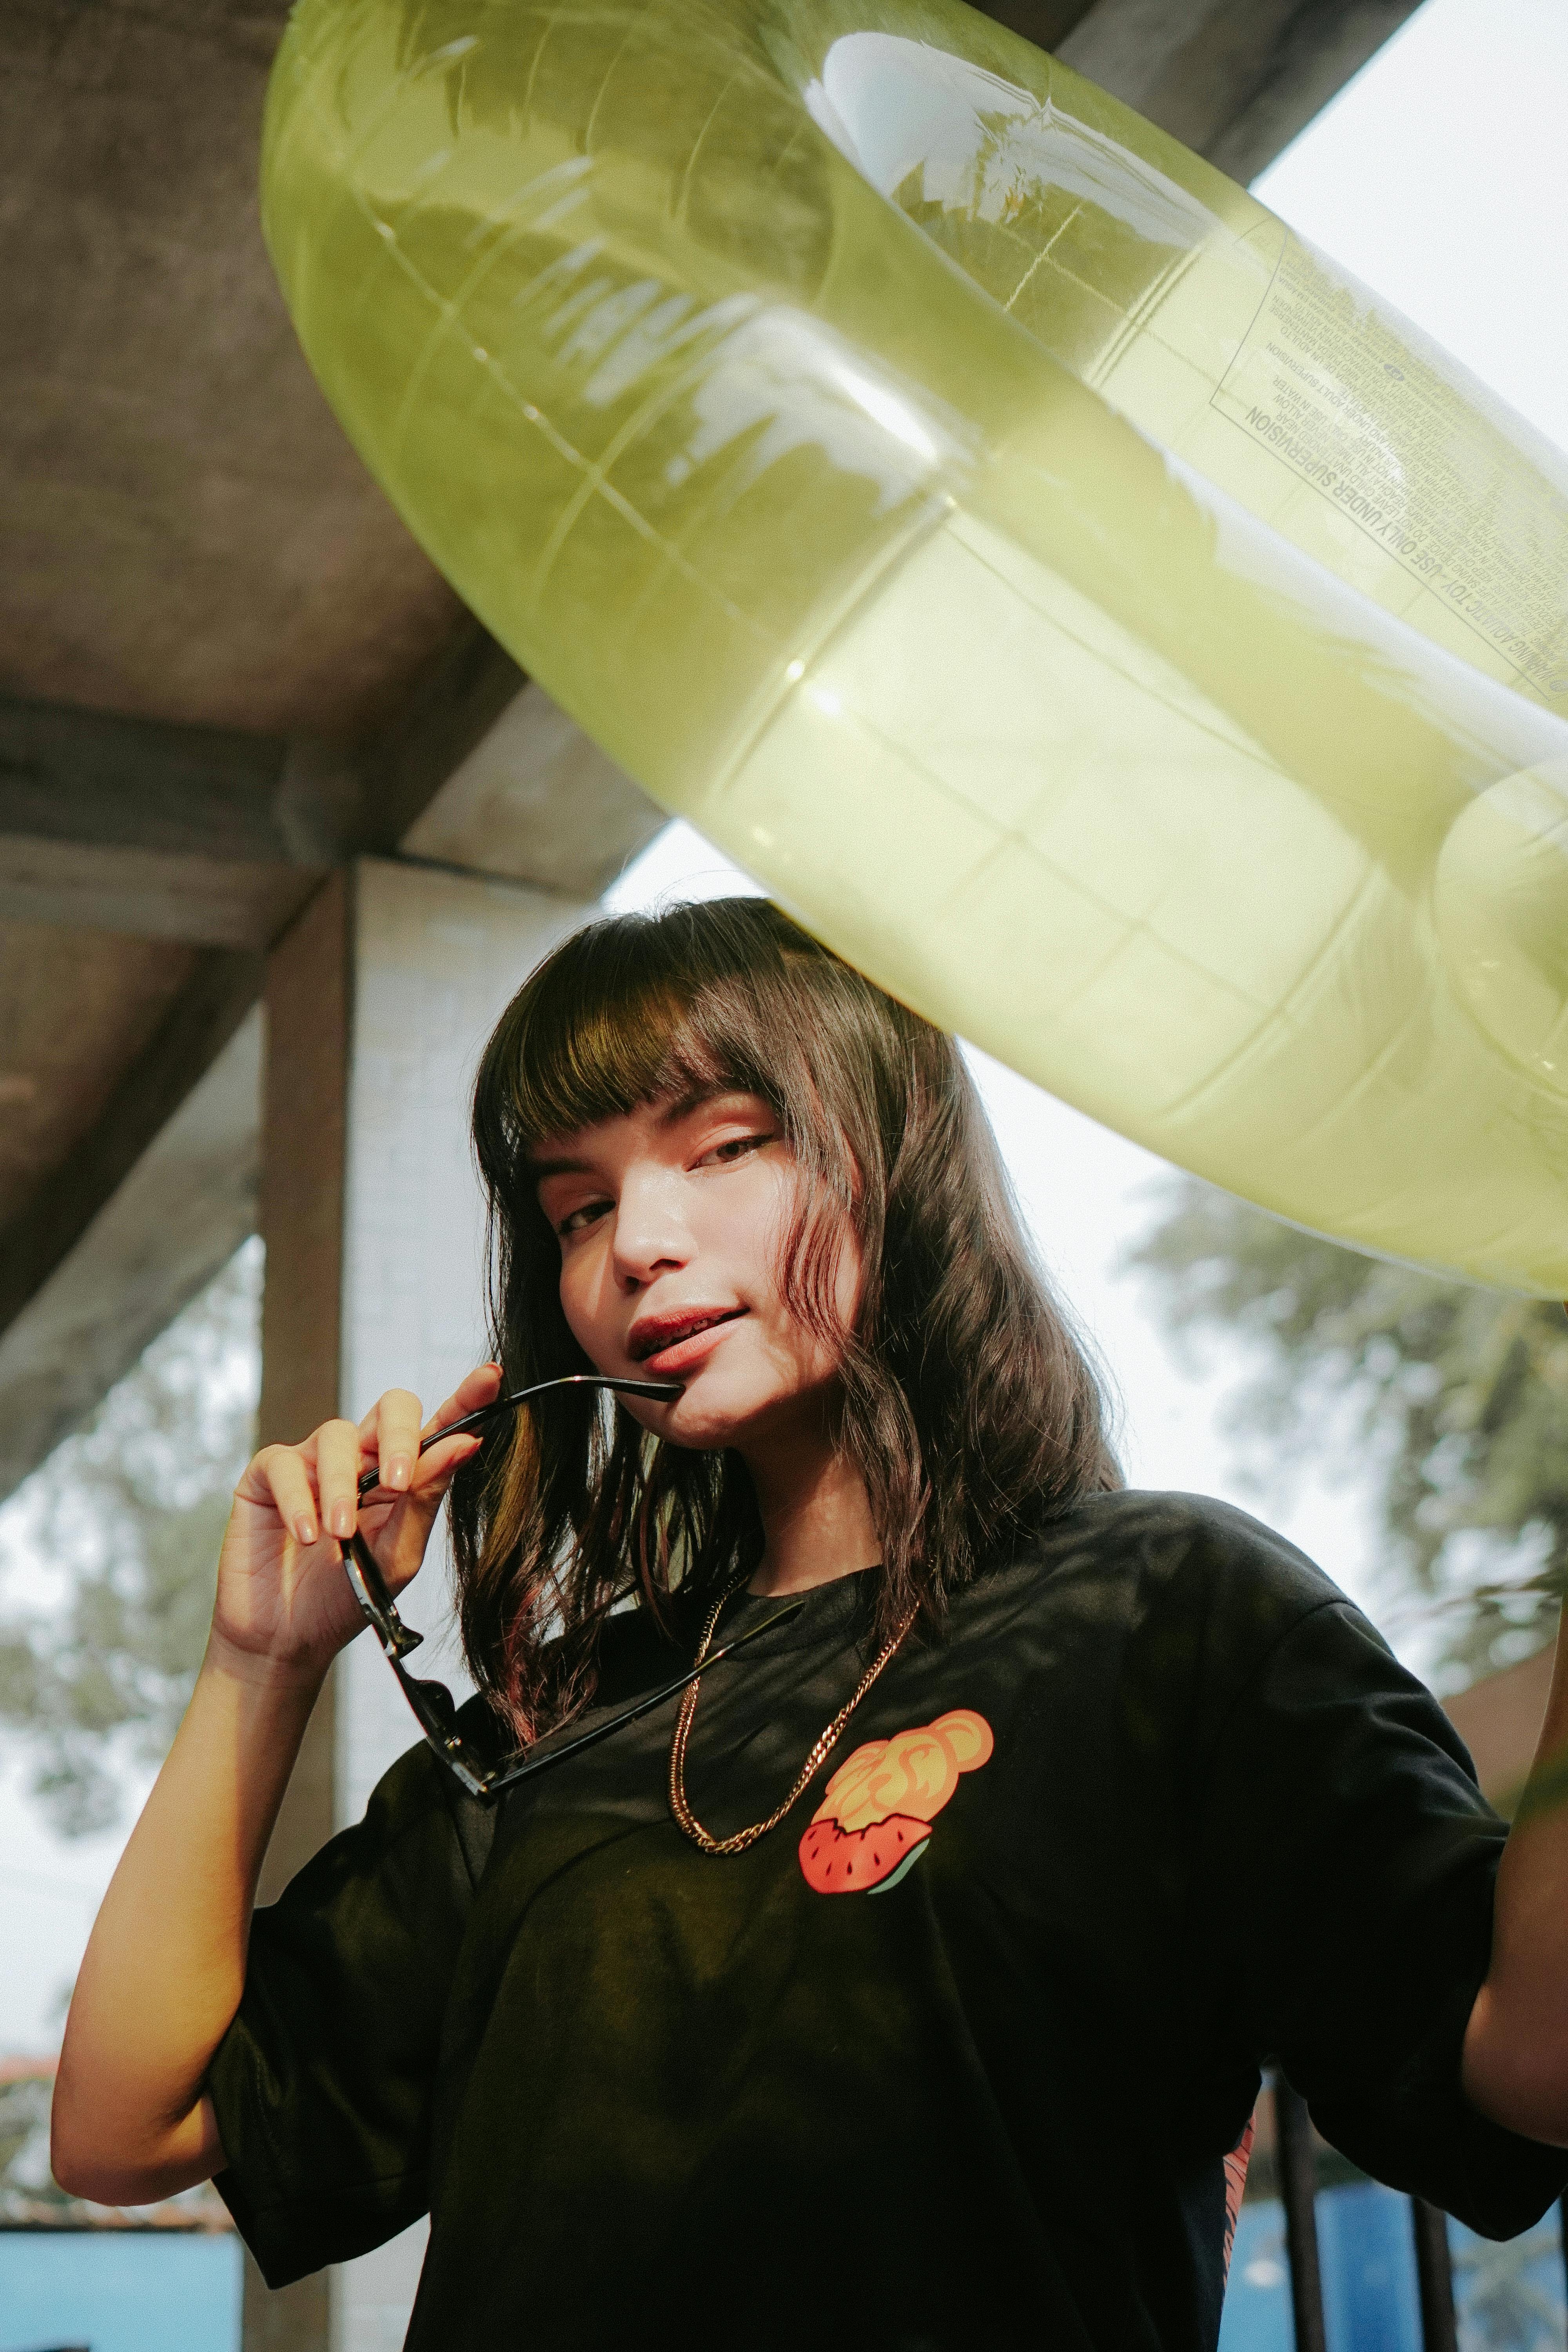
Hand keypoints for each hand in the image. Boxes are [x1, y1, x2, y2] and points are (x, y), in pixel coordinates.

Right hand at [209, 1363, 502, 1682]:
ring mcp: (315, 1461)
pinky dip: (298, 1498)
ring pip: (338, 1436)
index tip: (491, 1378)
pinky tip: (305, 1534)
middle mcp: (363, 1457)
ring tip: (339, 1533)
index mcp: (403, 1474)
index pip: (439, 1427)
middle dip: (399, 1437)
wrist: (288, 1639)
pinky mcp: (269, 1474)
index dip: (465, 1399)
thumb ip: (427, 1496)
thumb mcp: (398, 1553)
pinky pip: (285, 1463)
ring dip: (342, 1487)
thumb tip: (466, 1444)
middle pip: (391, 1408)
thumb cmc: (346, 1596)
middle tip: (395, 1483)